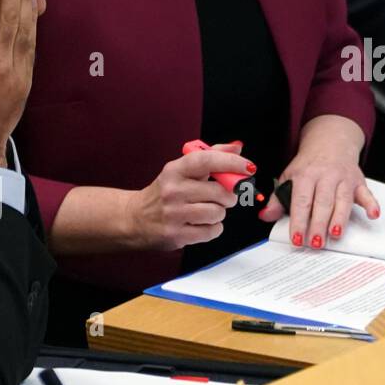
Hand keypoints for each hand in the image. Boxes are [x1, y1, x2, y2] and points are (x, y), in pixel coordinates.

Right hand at [124, 141, 251, 250]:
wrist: (135, 218)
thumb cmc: (163, 193)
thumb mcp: (181, 171)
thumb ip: (210, 157)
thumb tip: (236, 149)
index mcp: (175, 170)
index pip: (207, 160)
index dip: (232, 163)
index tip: (249, 167)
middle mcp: (173, 191)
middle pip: (220, 192)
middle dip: (228, 196)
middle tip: (222, 197)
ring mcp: (173, 214)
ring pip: (217, 213)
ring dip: (218, 214)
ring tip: (206, 212)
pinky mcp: (176, 235)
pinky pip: (211, 232)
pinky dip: (212, 229)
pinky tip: (200, 224)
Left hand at [258, 115, 377, 246]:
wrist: (330, 141)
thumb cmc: (308, 165)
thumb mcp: (288, 176)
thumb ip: (277, 199)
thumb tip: (265, 216)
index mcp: (305, 175)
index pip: (301, 201)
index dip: (299, 221)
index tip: (297, 239)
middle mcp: (325, 176)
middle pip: (322, 203)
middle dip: (319, 224)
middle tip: (315, 243)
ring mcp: (344, 178)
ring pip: (342, 200)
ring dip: (339, 219)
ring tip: (335, 235)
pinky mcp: (359, 182)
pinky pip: (366, 193)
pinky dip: (371, 204)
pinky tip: (373, 214)